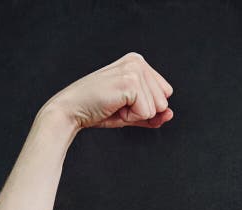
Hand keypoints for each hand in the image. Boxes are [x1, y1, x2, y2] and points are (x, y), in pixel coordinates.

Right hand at [41, 52, 173, 129]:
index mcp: (138, 62)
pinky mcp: (130, 83)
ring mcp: (134, 70)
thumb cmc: (97, 110)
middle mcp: (137, 62)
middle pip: (164, 101)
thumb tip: (170, 114)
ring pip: (157, 108)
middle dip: (142, 111)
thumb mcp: (131, 112)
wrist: (71, 111)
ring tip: (114, 105)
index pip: (165, 93)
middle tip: (116, 104)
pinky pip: (147, 112)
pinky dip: (130, 117)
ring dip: (135, 114)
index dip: (147, 106)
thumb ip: (153, 114)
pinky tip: (113, 107)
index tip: (123, 102)